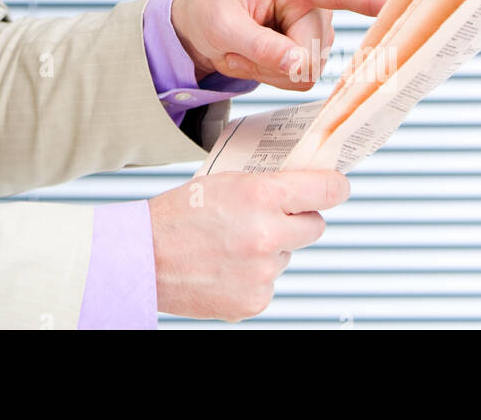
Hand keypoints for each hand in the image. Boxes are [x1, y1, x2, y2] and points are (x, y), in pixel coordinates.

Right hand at [148, 169, 349, 320]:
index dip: (334, 186)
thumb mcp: (223, 181)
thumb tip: (301, 187)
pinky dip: (253, 275)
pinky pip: (269, 281)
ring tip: (230, 244)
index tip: (336, 187)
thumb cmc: (178, 215)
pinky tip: (225, 266)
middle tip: (269, 216)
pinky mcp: (256, 300)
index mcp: (260, 196)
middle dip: (298, 219)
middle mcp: (268, 234)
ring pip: (287, 254)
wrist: (144, 257)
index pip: (326, 190)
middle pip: (315, 225)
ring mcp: (264, 272)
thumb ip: (265, 185)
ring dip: (270, 248)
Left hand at [170, 0, 387, 89]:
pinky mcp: (310, 51)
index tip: (394, 8)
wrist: (199, 28)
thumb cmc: (211, 12)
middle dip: (275, 60)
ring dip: (271, 69)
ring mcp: (314, 30)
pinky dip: (273, 76)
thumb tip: (300, 65)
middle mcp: (311, 5)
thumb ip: (263, 45)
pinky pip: (301, 80)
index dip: (368, 2)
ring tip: (244, 49)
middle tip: (240, 48)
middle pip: (314, 51)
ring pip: (309, 71)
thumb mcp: (225, 27)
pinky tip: (254, 59)